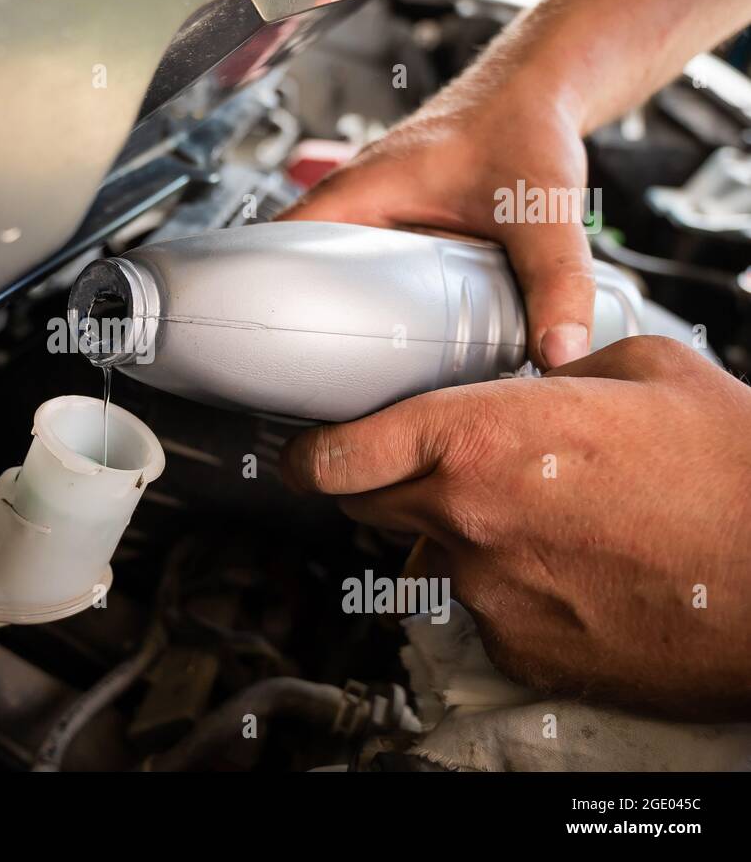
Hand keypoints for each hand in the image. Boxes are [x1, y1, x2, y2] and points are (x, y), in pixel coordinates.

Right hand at [279, 72, 594, 369]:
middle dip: (294, 324)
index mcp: (358, 192)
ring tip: (335, 374)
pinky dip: (362, 304)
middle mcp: (352, 203)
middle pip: (294, 272)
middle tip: (307, 381)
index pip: (276, 247)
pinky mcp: (391, 229)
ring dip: (328, 316)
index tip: (259, 345)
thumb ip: (557, 280)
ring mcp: (368, 216)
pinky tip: (386, 343)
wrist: (539, 91)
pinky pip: (357, 272)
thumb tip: (559, 350)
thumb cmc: (523, 122)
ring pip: (325, 275)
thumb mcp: (541, 207)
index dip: (257, 295)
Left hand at [281, 337, 750, 719]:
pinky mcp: (520, 650)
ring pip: (429, 559)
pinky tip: (567, 570)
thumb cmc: (732, 469)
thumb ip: (560, 364)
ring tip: (539, 520)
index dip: (309, 453)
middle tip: (434, 468)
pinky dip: (506, 591)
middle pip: (367, 506)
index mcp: (479, 438)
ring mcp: (488, 593)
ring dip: (457, 538)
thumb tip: (537, 369)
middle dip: (383, 485)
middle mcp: (466, 519)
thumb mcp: (644, 368)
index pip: (339, 454)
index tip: (305, 453)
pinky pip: (482, 612)